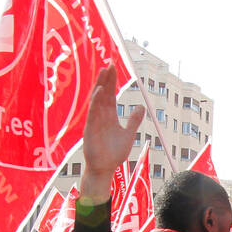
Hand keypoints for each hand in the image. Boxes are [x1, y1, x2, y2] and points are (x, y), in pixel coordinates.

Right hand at [81, 66, 144, 203]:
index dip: (112, 81)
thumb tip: (141, 106)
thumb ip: (134, 120)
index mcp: (109, 116)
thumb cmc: (113, 153)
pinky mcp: (90, 128)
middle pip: (104, 93)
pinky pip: (93, 112)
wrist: (104, 168)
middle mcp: (101, 116)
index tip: (114, 67)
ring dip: (101, 85)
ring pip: (98, 99)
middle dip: (107, 79)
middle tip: (110, 63)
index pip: (111, 95)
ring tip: (104, 71)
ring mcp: (95, 121)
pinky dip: (96, 101)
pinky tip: (100, 90)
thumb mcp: (128, 134)